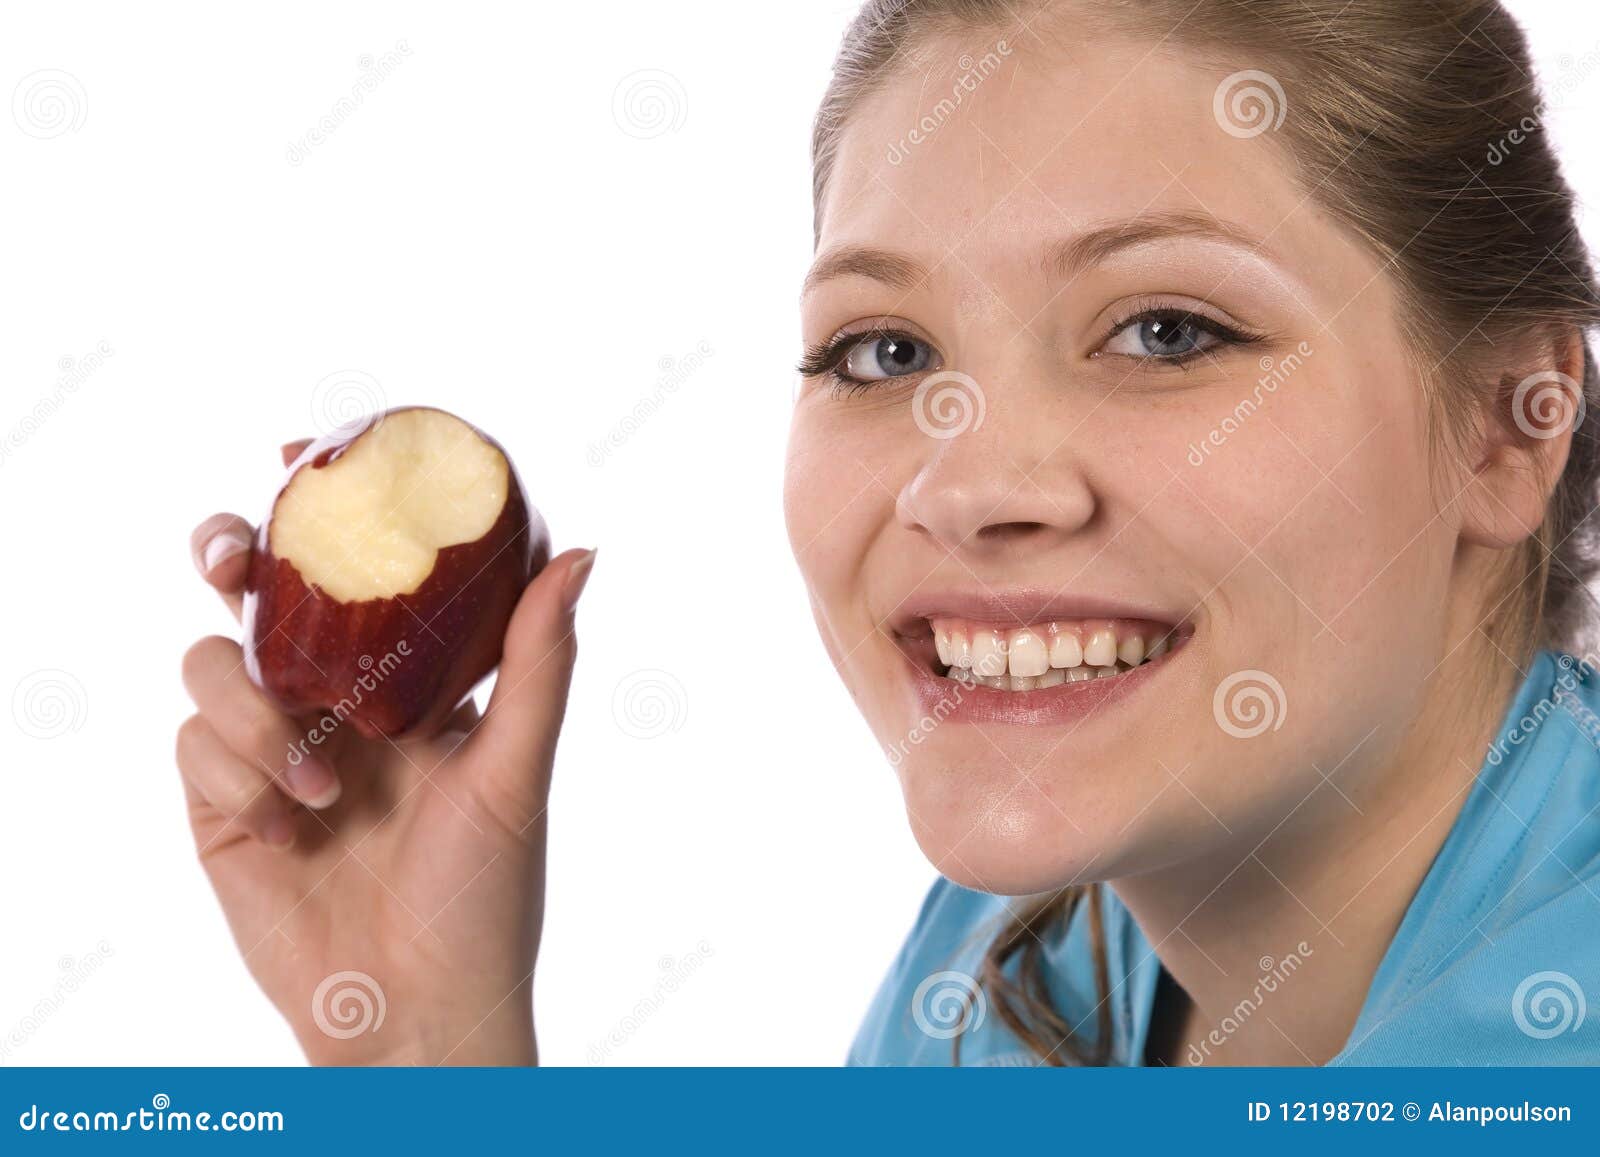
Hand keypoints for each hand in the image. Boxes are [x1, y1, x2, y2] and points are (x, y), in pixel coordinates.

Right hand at [177, 440, 593, 1064]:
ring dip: (252, 706)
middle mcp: (334, 703)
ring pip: (211, 664)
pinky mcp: (220, 804)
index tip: (294, 451)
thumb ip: (540, 663)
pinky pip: (193, 744)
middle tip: (232, 553)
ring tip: (319, 776)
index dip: (317, 507)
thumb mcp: (518, 770)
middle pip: (257, 597)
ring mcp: (271, 750)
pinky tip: (293, 818)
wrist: (418, 1010)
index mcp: (404, 683)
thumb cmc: (485, 895)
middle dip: (229, 557)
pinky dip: (238, 768)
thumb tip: (583, 551)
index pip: (354, 574)